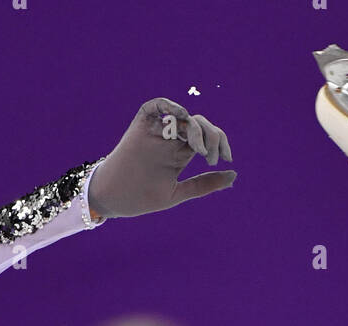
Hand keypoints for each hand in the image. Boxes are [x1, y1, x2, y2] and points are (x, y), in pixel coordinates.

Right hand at [87, 98, 236, 218]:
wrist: (113, 198)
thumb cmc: (143, 197)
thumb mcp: (178, 192)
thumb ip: (204, 184)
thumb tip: (234, 174)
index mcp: (181, 152)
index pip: (207, 137)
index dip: (220, 143)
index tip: (226, 159)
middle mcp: (171, 138)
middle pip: (198, 124)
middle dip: (212, 136)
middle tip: (211, 158)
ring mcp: (156, 130)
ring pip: (182, 116)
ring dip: (196, 129)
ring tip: (199, 150)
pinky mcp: (141, 124)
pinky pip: (157, 106)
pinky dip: (170, 106)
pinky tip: (182, 115)